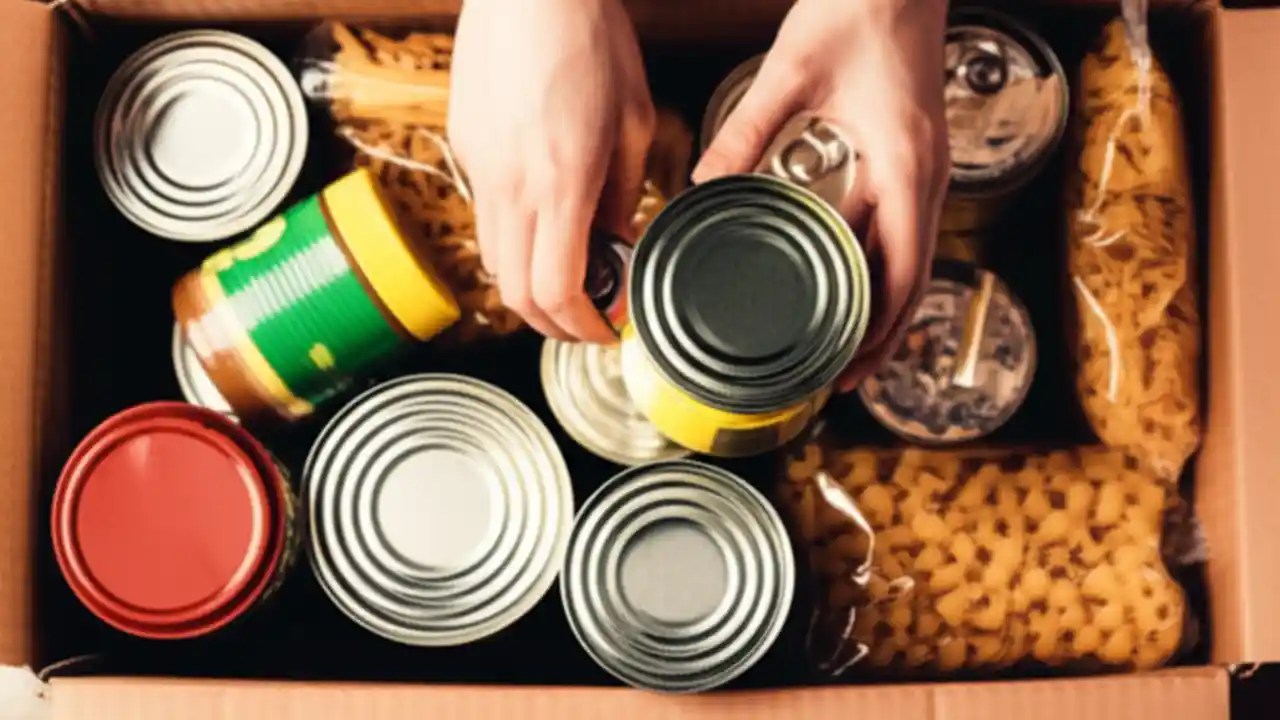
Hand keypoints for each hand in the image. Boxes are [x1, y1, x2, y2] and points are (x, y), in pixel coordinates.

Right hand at [448, 0, 655, 341]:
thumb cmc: (590, 38)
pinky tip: (545, 219)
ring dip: (530, 284)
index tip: (605, 331)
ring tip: (570, 270)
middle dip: (553, 322)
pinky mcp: (465, 149)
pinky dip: (514, 240)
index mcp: (561, 183)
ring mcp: (480, 169)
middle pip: (515, 294)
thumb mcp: (634, 120)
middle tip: (588, 316)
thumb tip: (618, 238)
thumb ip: (624, 192)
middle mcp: (511, 186)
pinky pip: (485, 217)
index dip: (581, 327)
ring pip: (494, 261)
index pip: (556, 291)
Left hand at [694, 0, 949, 390]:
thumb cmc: (861, 8)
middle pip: (913, 279)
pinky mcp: (912, 153)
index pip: (902, 273)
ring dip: (881, 303)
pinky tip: (846, 277)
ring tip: (842, 342)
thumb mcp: (790, 72)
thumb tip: (705, 181)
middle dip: (881, 334)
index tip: (848, 370)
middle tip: (842, 377)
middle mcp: (926, 175)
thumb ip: (745, 131)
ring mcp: (924, 166)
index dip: (878, 331)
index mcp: (904, 165)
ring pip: (910, 256)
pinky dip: (879, 263)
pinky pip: (901, 226)